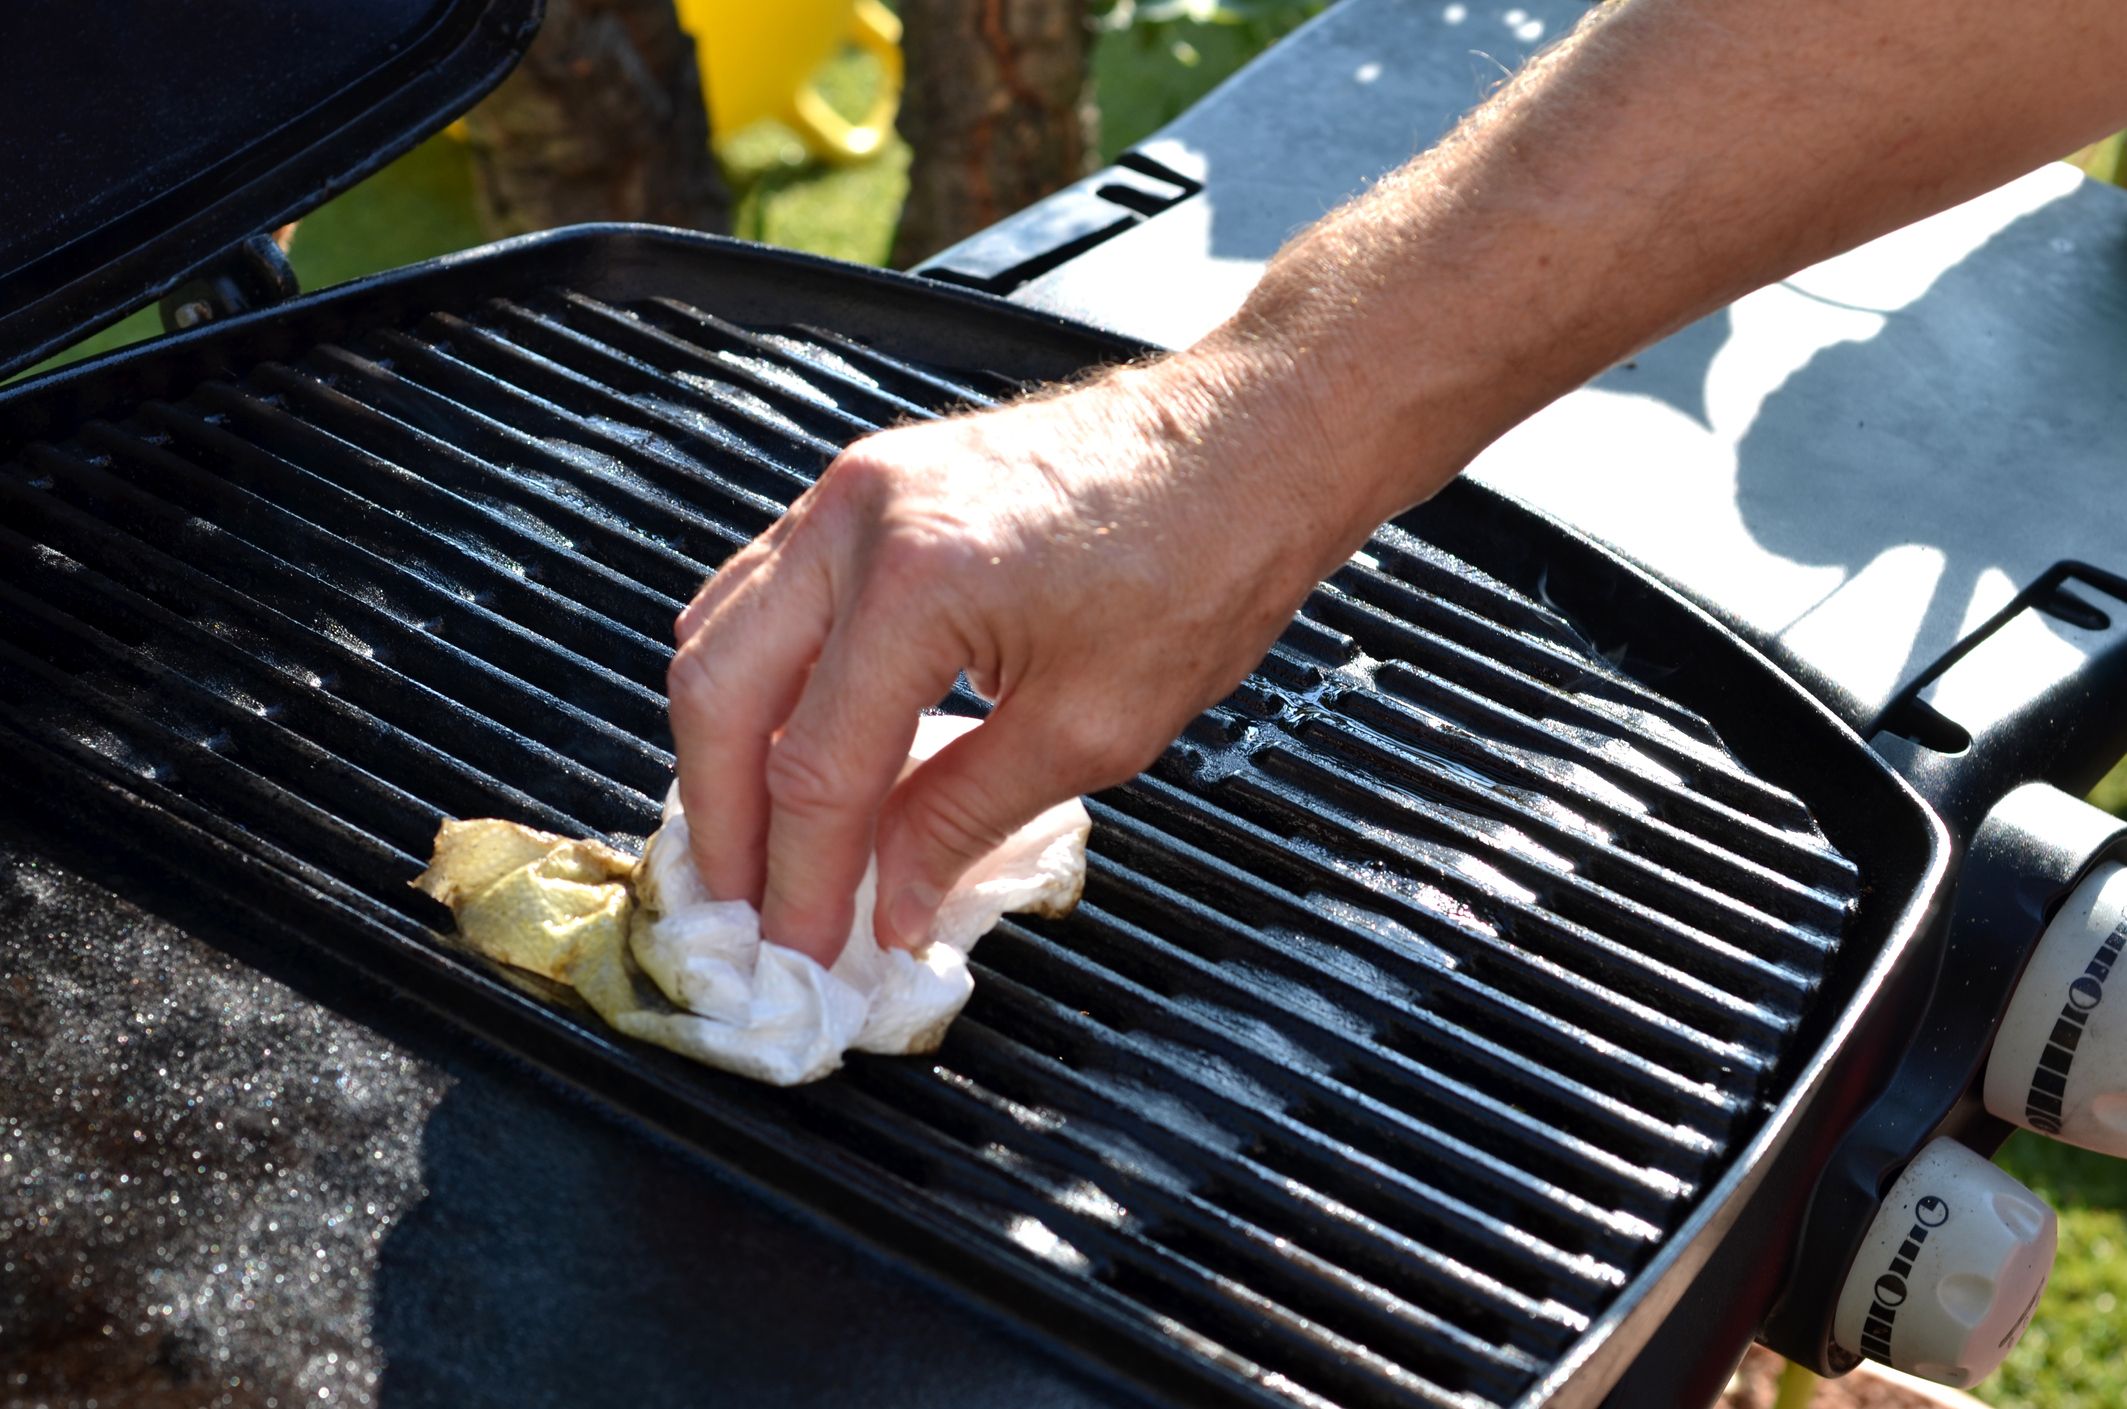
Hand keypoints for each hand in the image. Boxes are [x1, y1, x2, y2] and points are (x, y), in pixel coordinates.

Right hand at [666, 343, 1379, 963]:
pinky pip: (766, 592)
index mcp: (917, 581)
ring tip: (755, 842)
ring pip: (722, 632)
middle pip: (720, 691)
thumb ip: (964, 818)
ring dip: (726, 748)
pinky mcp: (869, 485)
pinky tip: (786, 743)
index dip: (801, 879)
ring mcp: (854, 490)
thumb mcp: (1094, 726)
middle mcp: (860, 520)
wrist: (1250, 442)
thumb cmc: (1202, 560)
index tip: (802, 952)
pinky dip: (761, 679)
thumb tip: (889, 902)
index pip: (817, 768)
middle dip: (722, 817)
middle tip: (743, 909)